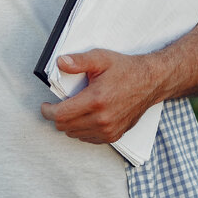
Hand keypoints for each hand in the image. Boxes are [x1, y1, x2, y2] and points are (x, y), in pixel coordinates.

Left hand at [39, 50, 162, 143]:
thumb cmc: (126, 69)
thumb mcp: (101, 58)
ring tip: (74, 108)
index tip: (45, 105)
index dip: (48, 111)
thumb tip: (60, 63)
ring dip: (69, 124)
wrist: (151, 82)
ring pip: (75, 134)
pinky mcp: (114, 136)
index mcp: (96, 100)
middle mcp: (102, 119)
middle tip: (58, 105)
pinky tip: (86, 116)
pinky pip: (88, 138)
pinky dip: (82, 130)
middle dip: (57, 116)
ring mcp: (109, 130)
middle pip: (65, 127)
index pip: (60, 115)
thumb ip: (79, 61)